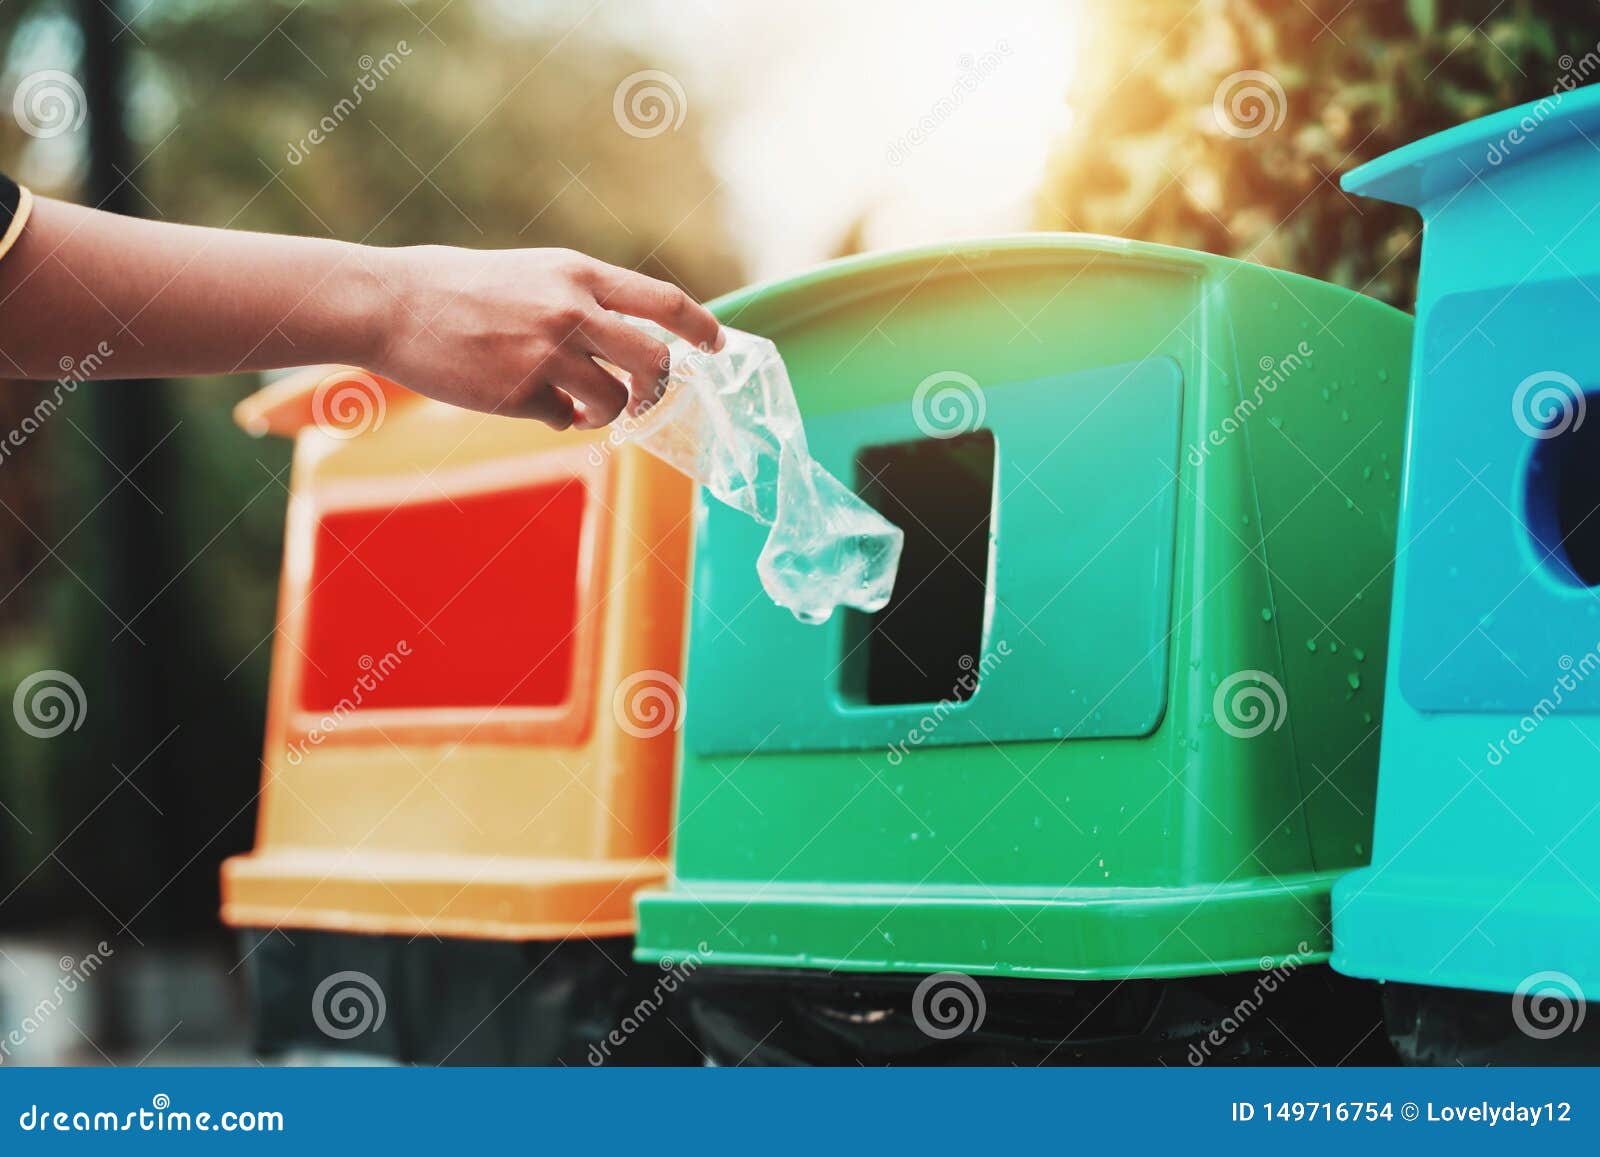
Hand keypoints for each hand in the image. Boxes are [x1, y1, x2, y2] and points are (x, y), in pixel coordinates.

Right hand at [371, 244, 723, 429]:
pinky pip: (562, 419)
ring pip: (613, 403)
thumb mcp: (536, 272)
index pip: (663, 302)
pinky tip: (522, 398)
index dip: (700, 327)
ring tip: (575, 406)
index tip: (717, 346)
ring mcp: (547, 354)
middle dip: (658, 388)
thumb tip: (637, 336)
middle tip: (646, 398)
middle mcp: (572, 311)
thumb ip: (585, 298)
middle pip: (654, 362)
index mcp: (579, 274)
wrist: (392, 304)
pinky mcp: (520, 393)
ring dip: (603, 414)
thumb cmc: (463, 287)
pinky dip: (553, 418)